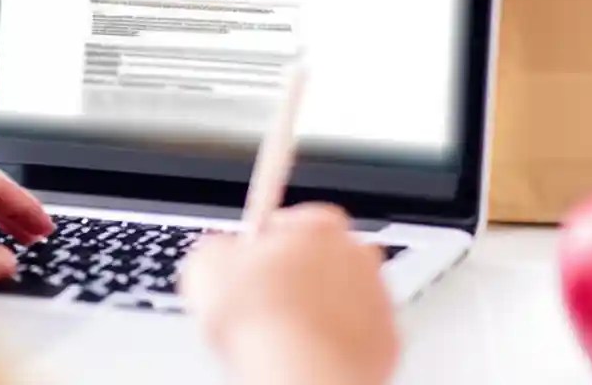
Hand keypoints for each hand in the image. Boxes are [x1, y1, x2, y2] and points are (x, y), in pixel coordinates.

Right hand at [182, 204, 398, 384]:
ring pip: (339, 296)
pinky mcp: (384, 337)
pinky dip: (332, 342)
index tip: (248, 265)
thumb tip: (216, 252)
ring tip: (282, 337)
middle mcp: (357, 254)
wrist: (306, 375)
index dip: (262, 246)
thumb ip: (215, 249)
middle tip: (262, 305)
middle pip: (319, 258)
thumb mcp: (207, 268)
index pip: (289, 222)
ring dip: (314, 310)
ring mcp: (376, 296)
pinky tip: (305, 354)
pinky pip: (353, 333)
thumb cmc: (268, 324)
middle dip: (292, 277)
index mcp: (319, 226)